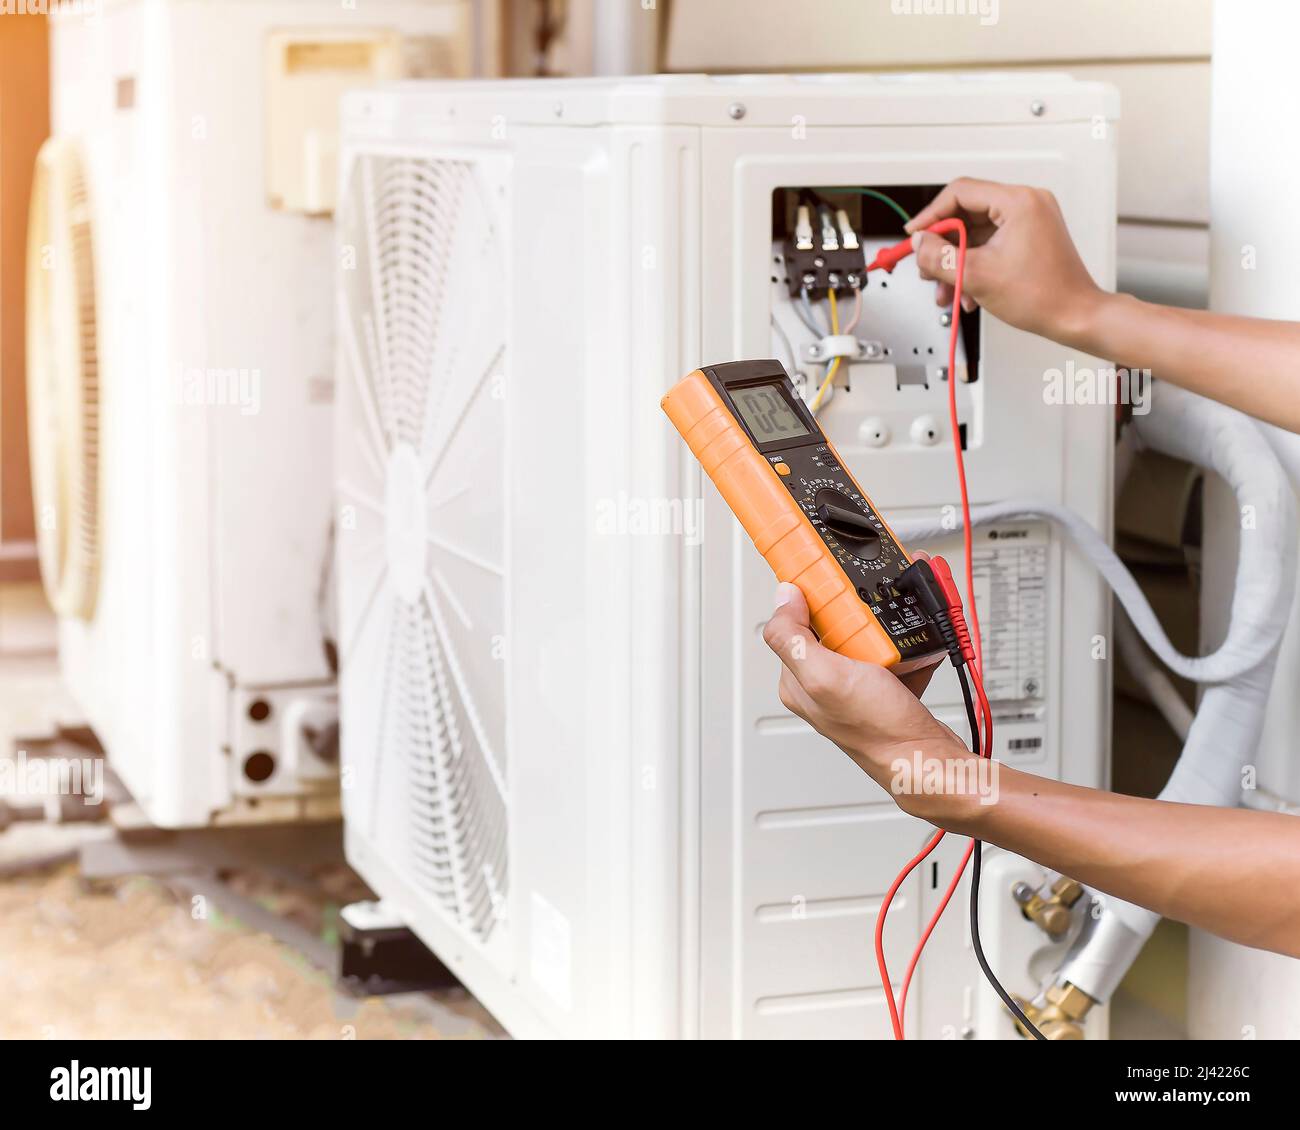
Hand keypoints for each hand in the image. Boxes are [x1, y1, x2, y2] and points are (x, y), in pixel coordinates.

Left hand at [762, 581, 974, 819]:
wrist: (927, 760)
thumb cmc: (878, 729)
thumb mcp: (825, 676)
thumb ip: (793, 637)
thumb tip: (781, 597)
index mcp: (797, 680)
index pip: (793, 623)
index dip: (813, 598)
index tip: (835, 582)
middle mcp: (823, 683)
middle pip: (833, 625)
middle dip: (858, 609)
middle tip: (874, 611)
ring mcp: (855, 687)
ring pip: (867, 637)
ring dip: (888, 625)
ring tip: (900, 624)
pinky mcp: (884, 689)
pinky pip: (894, 654)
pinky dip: (908, 645)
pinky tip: (918, 643)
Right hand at [905, 177, 1104, 344]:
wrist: (1074, 317)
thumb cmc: (1043, 296)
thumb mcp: (976, 275)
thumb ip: (938, 256)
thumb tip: (919, 244)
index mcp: (1018, 202)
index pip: (960, 193)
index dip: (930, 215)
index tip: (914, 235)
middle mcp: (1026, 204)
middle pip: (966, 214)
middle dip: (942, 245)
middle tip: (926, 265)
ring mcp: (1029, 221)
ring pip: (975, 233)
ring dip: (955, 261)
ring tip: (945, 287)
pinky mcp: (1029, 238)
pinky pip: (990, 244)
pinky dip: (973, 265)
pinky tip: (965, 290)